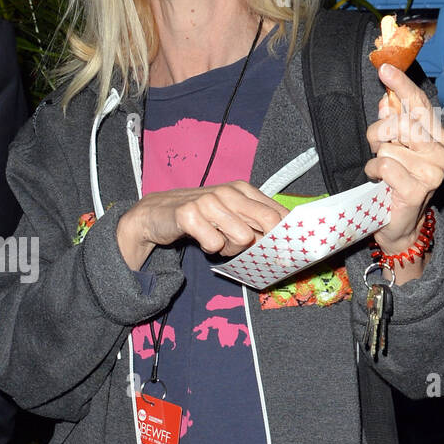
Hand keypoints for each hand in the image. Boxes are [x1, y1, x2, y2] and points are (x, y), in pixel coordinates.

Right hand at [116, 181, 286, 270]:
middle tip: (248, 251)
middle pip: (267, 222)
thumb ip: (256, 223)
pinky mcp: (188, 214)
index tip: (287, 254)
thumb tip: (285, 243)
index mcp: (243, 189)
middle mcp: (228, 192)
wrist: (157, 214)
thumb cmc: (200, 216)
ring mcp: (208, 201)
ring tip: (217, 241)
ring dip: (231, 248)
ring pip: (242, 237)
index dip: (286, 235)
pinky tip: (201, 239)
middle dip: (264, 243)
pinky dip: (209, 248)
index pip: (278, 212)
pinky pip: (214, 244)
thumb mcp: (231, 215)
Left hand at [364, 63, 443, 253]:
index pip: (419, 105)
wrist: (399, 224)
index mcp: (437, 137)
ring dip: (376, 160)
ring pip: (387, 147)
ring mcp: (433, 172)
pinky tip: (380, 184)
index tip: (384, 68)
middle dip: (379, 134)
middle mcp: (441, 152)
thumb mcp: (393, 148)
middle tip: (378, 150)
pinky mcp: (418, 189)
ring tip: (383, 174)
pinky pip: (382, 166)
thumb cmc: (395, 182)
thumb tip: (387, 100)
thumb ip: (393, 123)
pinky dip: (373, 174)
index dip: (401, 85)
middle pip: (399, 124)